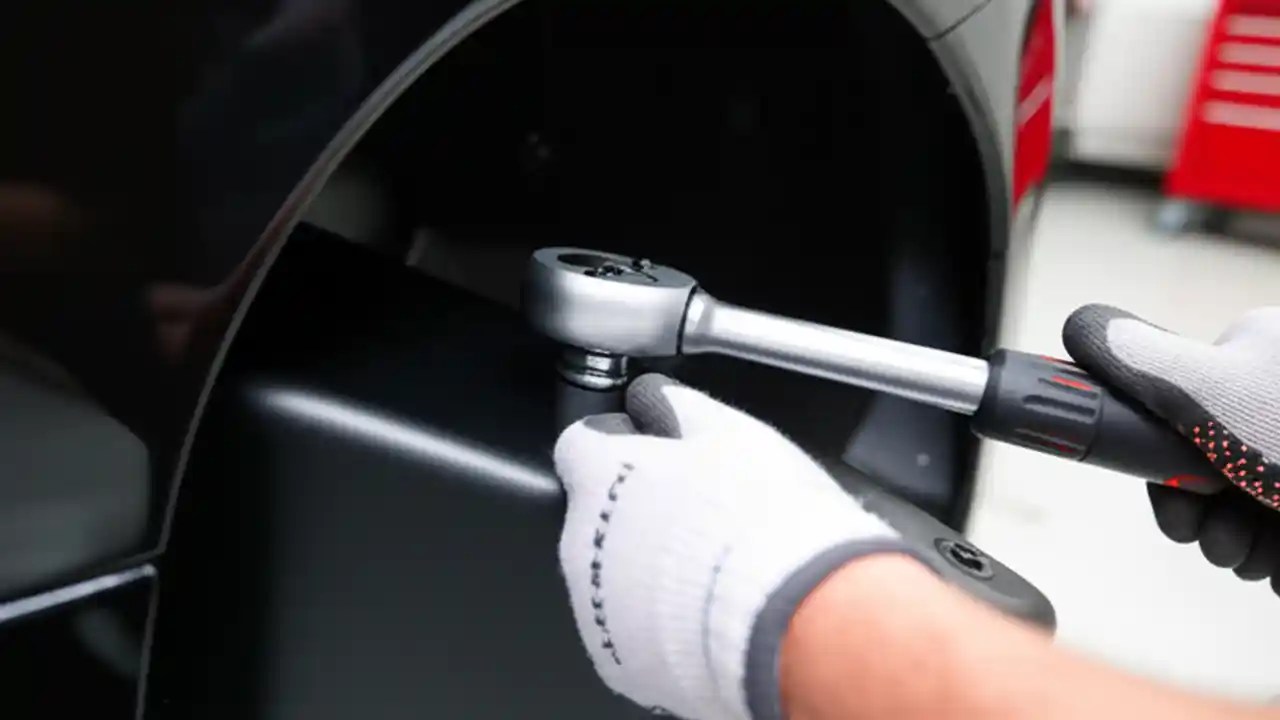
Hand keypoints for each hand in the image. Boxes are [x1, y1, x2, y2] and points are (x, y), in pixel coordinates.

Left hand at [553, 374, 922, 719]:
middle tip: (698, 519)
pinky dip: (656, 622)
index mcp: (604, 477)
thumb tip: (655, 397)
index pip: (580, 444)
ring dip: (645, 568)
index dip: (619, 445)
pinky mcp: (619, 662)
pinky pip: (628, 630)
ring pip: (609, 575)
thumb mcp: (730, 432)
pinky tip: (704, 614)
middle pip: (594, 514)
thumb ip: (677, 407)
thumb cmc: (771, 525)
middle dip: (636, 513)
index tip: (649, 453)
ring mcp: (597, 607)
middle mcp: (584, 542)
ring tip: (710, 571)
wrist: (799, 620)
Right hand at [1063, 305, 1279, 595]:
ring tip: (1277, 551)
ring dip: (1253, 547)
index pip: (1174, 417)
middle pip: (1212, 471)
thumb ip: (1141, 359)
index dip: (1167, 476)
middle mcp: (1277, 401)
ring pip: (1252, 511)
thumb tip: (1081, 321)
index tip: (1179, 513)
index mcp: (1255, 358)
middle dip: (1215, 520)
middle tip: (1232, 536)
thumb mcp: (1218, 393)